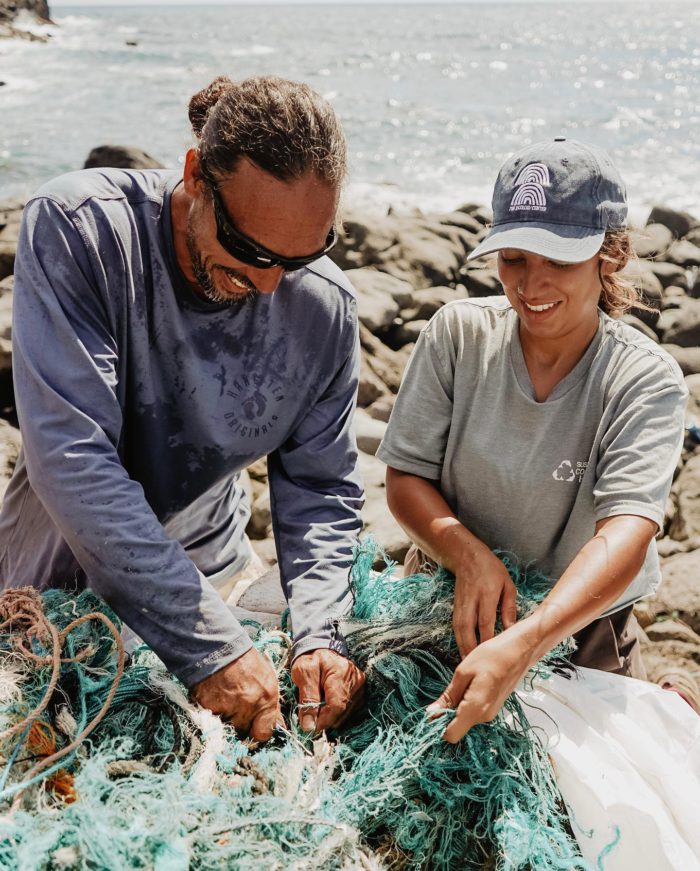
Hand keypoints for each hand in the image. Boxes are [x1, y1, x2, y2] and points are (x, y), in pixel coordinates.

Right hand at [191, 646, 282, 740]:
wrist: (218, 648)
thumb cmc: (244, 660)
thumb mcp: (266, 677)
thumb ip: (271, 703)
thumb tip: (277, 723)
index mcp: (266, 699)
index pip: (265, 733)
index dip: (260, 731)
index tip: (257, 726)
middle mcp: (249, 707)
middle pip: (246, 732)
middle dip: (244, 725)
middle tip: (239, 710)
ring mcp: (228, 710)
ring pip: (230, 728)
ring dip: (229, 720)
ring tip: (226, 700)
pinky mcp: (210, 710)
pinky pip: (214, 720)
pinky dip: (214, 713)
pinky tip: (216, 698)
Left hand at [291, 649, 365, 733]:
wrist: (320, 646)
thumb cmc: (310, 658)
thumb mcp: (303, 674)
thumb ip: (307, 700)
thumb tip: (308, 727)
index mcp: (341, 673)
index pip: (336, 705)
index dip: (323, 720)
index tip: (310, 727)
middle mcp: (355, 679)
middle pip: (342, 711)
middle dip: (325, 719)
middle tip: (310, 718)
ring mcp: (359, 684)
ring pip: (346, 712)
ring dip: (330, 716)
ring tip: (317, 707)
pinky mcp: (359, 688)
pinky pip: (349, 708)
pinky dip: (337, 711)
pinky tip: (327, 704)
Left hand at [427, 626, 532, 742]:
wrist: (520, 650)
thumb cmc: (491, 656)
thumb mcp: (463, 672)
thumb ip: (448, 696)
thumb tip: (432, 713)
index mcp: (475, 710)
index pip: (451, 736)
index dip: (438, 726)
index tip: (432, 711)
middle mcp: (484, 717)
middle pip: (458, 727)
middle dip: (447, 714)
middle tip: (447, 690)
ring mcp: (491, 713)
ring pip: (466, 718)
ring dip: (458, 705)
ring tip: (463, 682)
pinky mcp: (494, 707)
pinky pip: (475, 711)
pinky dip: (468, 702)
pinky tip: (472, 683)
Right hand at [453, 548, 516, 657]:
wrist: (466, 556)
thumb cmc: (491, 570)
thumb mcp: (507, 584)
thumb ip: (509, 606)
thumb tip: (511, 628)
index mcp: (486, 595)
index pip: (485, 621)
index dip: (488, 639)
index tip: (493, 655)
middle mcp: (471, 602)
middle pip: (468, 629)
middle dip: (472, 649)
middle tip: (479, 667)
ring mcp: (460, 605)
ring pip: (459, 630)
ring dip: (463, 648)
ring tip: (470, 665)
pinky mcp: (455, 608)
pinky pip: (456, 628)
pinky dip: (459, 641)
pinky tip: (464, 652)